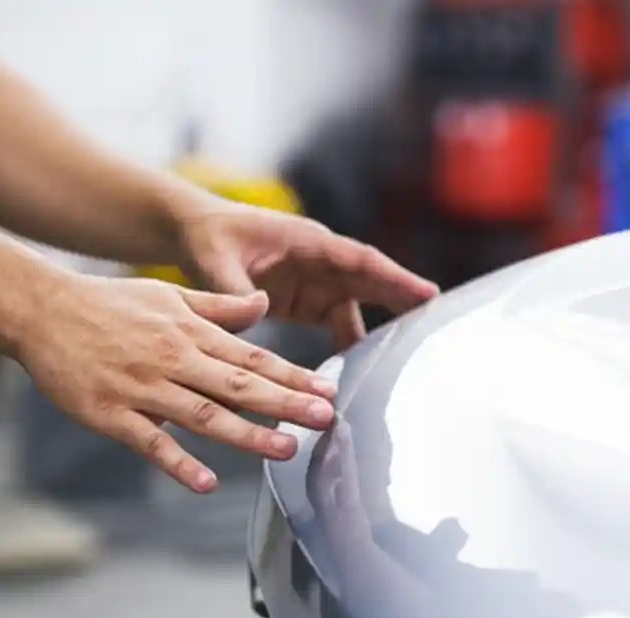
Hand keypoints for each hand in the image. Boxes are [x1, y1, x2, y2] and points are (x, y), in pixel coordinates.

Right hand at [12, 274, 337, 492]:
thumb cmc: (110, 303)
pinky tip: (206, 483)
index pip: (252, 356)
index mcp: (191, 332)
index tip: (327, 390)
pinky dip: (178, 463)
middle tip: (325, 419)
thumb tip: (265, 304)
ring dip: (247, 434)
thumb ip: (219, 306)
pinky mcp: (110, 414)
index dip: (292, 375)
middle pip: (238, 384)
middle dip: (285, 403)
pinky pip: (150, 442)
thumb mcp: (169, 294)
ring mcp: (142, 388)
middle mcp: (174, 359)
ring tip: (285, 449)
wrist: (41, 310)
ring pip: (203, 415)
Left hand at [177, 196, 438, 348]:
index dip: (394, 277)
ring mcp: (316, 280)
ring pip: (358, 305)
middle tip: (437, 322)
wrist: (193, 234)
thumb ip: (235, 290)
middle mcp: (320, 260)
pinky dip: (349, 344)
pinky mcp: (306, 301)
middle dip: (403, 299)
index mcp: (306, 241)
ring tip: (406, 358)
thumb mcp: (215, 261)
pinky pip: (338, 323)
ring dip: (379, 329)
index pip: (359, 260)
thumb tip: (259, 311)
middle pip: (370, 281)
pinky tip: (359, 371)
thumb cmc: (207, 237)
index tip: (427, 293)